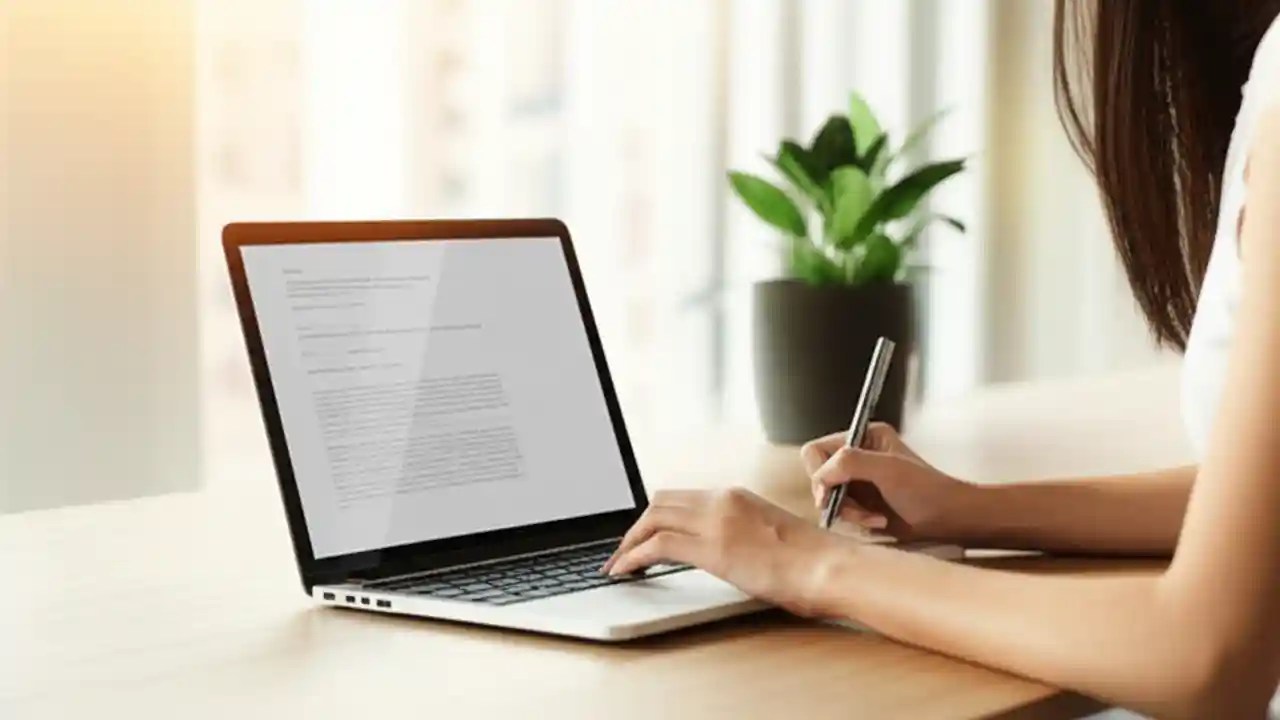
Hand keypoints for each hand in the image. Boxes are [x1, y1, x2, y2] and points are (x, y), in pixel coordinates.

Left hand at [601, 488, 852, 617]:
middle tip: (625, 549)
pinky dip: (633, 557)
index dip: (656, 516)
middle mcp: (722, 501)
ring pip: (651, 519)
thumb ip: (745, 536)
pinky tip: (625, 571)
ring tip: (618, 563)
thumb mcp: (772, 537)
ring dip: (629, 542)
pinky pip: (656, 546)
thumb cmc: (815, 560)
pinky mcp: (711, 548)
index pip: (682, 497)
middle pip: (659, 502)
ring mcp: (715, 522)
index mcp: (737, 496)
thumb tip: (732, 554)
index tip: (645, 534)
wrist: (831, 566)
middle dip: (636, 526)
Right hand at [801, 423, 976, 542]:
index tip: (829, 495)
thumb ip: (849, 462)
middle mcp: (857, 457)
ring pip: (829, 500)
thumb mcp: (887, 469)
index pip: (816, 451)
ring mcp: (858, 482)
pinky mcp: (862, 504)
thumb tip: (819, 479)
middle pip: (820, 478)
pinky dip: (856, 522)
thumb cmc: (926, 490)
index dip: (819, 473)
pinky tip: (878, 522)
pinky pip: (841, 514)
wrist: (949, 518)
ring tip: (874, 518)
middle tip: (857, 510)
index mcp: (862, 438)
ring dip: (849, 513)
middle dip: (837, 498)